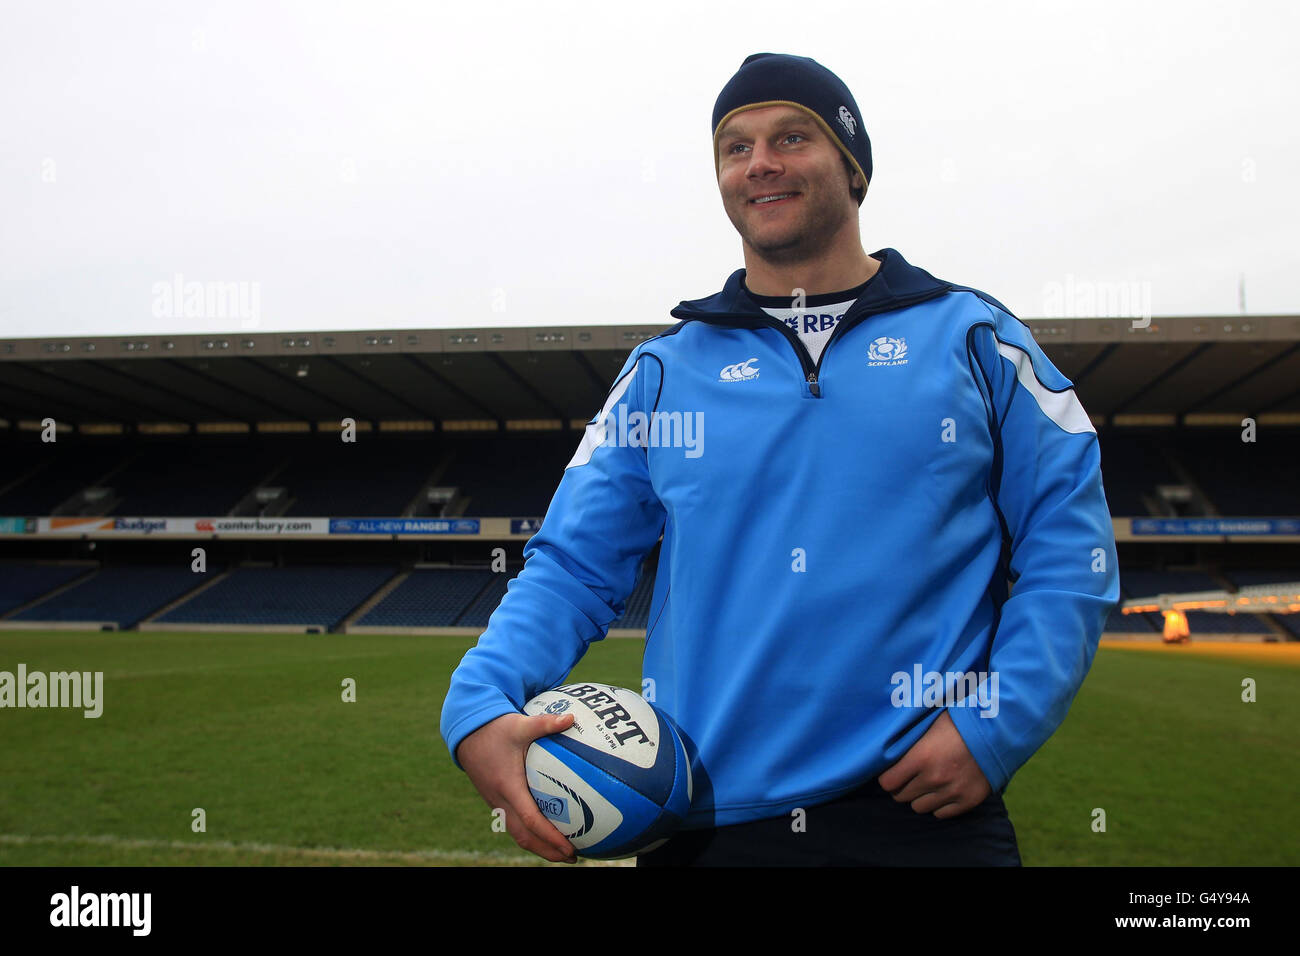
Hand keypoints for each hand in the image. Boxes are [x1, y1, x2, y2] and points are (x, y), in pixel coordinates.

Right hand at [455, 711, 578, 862]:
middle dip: (547, 851)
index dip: (550, 837)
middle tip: (572, 857)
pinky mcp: (495, 800)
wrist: (467, 733)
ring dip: (539, 846)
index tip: (570, 848)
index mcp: (508, 786)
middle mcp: (501, 800)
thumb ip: (545, 723)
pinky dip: (530, 833)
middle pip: (524, 836)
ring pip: (517, 833)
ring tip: (562, 852)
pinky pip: (513, 823)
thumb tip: (571, 719)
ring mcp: (496, 802)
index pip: (531, 820)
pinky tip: (547, 830)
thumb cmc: (496, 729)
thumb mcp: (520, 724)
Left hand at [877, 709, 990, 818]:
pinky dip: (938, 805)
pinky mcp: (968, 801)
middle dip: (901, 787)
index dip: (887, 777)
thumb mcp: (930, 721)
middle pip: (901, 796)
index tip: (891, 772)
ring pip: (919, 807)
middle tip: (908, 777)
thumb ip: (909, 737)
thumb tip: (886, 739)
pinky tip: (941, 790)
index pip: (887, 782)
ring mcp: (952, 792)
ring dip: (919, 797)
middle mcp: (934, 778)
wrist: (999, 729)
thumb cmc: (960, 719)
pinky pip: (941, 814)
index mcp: (920, 757)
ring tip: (926, 783)